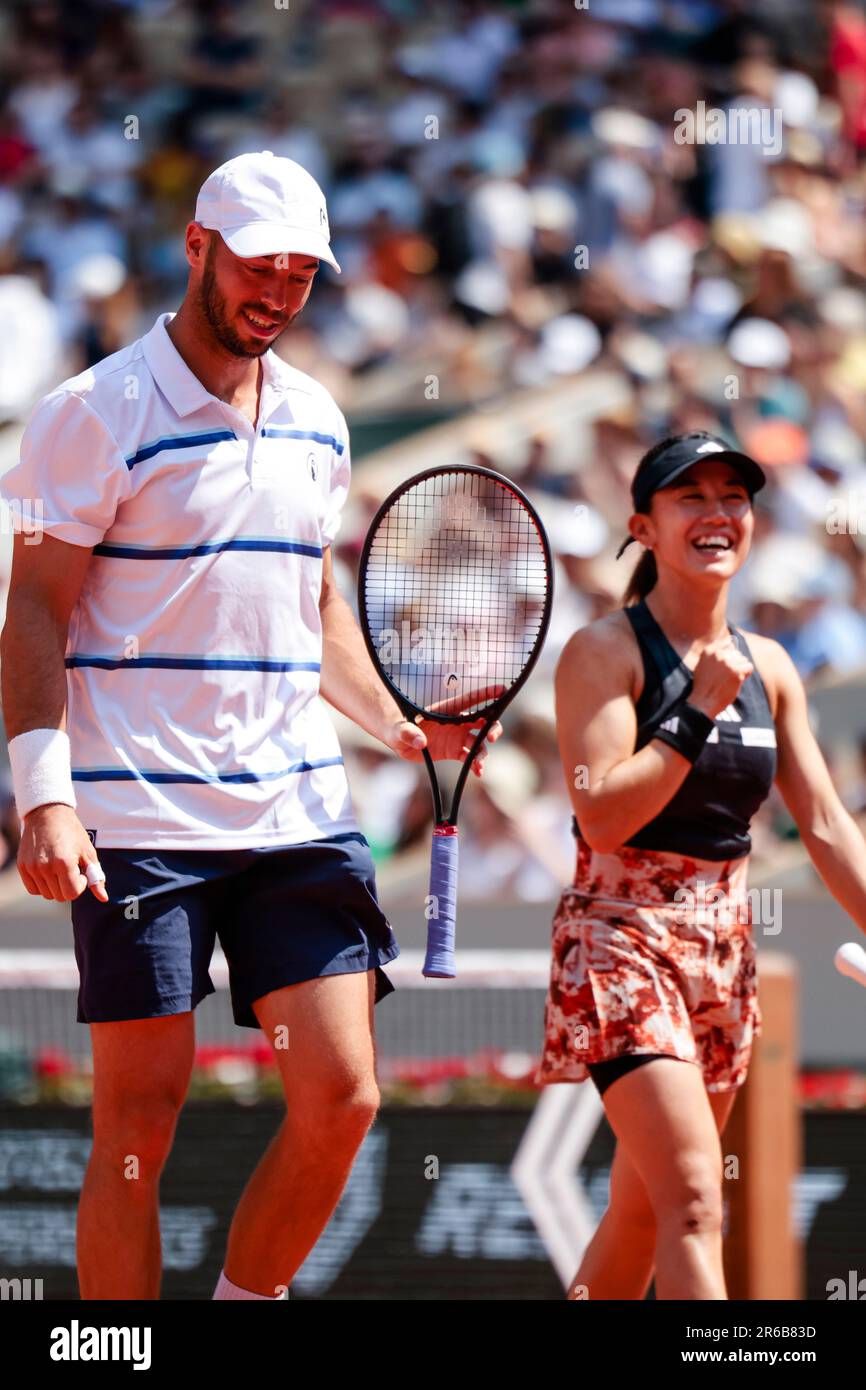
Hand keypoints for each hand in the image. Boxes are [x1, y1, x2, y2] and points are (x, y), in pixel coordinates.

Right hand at [17, 804, 108, 902]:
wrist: (48, 814)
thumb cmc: (72, 832)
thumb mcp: (88, 852)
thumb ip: (96, 877)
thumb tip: (104, 898)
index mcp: (64, 863)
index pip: (72, 894)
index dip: (80, 885)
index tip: (80, 872)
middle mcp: (45, 867)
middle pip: (60, 896)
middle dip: (68, 886)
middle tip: (70, 869)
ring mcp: (32, 867)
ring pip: (46, 894)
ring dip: (55, 886)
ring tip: (59, 868)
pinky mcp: (22, 866)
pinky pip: (33, 889)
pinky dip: (42, 885)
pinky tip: (48, 871)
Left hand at [386, 683, 505, 777]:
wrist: (397, 740)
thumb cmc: (397, 726)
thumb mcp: (399, 728)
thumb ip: (408, 732)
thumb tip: (420, 741)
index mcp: (447, 710)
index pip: (470, 699)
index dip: (486, 694)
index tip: (502, 690)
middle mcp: (457, 721)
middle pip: (483, 720)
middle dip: (493, 727)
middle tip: (492, 738)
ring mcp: (458, 736)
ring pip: (479, 742)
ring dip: (483, 753)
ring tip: (479, 766)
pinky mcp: (454, 750)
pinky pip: (470, 757)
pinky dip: (476, 765)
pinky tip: (477, 773)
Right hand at [690, 639, 752, 718]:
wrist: (703, 702)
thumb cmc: (703, 686)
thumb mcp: (702, 665)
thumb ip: (714, 654)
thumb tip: (730, 643)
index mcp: (708, 650)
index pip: (727, 643)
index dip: (729, 655)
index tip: (725, 665)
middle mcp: (718, 654)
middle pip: (736, 653)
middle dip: (734, 663)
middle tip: (726, 677)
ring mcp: (728, 662)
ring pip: (743, 660)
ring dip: (740, 669)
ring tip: (729, 680)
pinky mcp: (737, 671)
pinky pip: (749, 667)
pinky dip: (745, 675)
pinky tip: (736, 682)